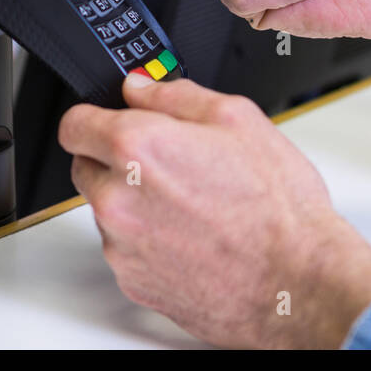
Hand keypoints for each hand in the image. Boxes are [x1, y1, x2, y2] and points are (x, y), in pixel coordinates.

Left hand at [60, 73, 370, 348]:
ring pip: (106, 210)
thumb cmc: (278, 208)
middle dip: (114, 159)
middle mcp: (118, 198)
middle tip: (165, 163)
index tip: (111, 121)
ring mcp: (122, 245)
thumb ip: (175, 95)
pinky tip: (191, 235)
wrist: (296, 283)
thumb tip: (141, 87)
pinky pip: (124, 248)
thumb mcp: (238, 119)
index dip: (95, 117)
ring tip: (190, 204)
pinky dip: (146, 240)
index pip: (74, 123)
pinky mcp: (133, 281)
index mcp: (137, 148)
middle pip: (84, 166)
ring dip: (132, 201)